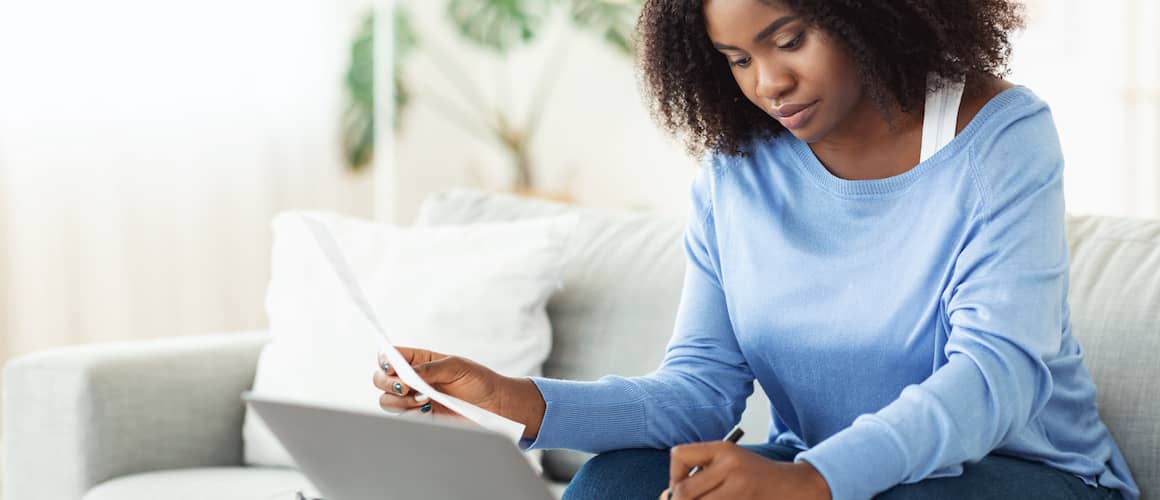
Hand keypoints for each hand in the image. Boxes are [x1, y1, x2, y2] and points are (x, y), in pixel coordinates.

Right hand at [372, 348, 545, 439]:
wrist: (494, 406)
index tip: (392, 366)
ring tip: (425, 399)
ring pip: (386, 400)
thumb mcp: (456, 367)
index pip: (391, 356)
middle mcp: (413, 379)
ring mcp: (414, 399)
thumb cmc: (478, 381)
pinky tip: (427, 409)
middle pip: (380, 378)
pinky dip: (408, 413)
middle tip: (407, 388)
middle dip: (388, 383)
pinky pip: (401, 417)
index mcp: (420, 360)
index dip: (385, 360)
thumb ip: (430, 369)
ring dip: (399, 400)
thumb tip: (407, 374)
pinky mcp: (420, 417)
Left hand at [659, 442, 830, 499]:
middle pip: (684, 491)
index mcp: (724, 450)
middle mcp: (731, 467)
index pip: (679, 456)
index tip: (680, 487)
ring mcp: (740, 490)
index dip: (673, 476)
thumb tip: (666, 497)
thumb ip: (698, 476)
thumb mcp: (728, 464)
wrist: (794, 487)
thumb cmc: (756, 477)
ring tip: (710, 499)